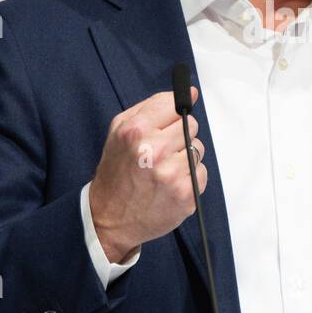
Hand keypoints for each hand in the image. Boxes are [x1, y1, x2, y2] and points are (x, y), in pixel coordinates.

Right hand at [88, 87, 207, 262]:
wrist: (109, 219)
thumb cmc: (116, 172)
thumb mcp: (120, 131)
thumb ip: (154, 106)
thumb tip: (192, 93)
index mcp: (136, 131)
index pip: (176, 105)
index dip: (171, 116)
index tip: (165, 124)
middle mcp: (154, 151)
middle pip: (191, 126)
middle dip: (179, 136)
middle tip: (160, 152)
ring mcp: (172, 174)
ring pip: (198, 149)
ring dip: (185, 157)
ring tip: (164, 170)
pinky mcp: (186, 195)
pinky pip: (202, 172)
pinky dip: (190, 177)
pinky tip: (170, 185)